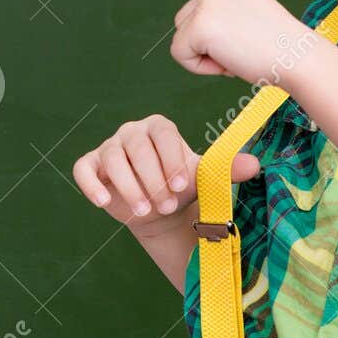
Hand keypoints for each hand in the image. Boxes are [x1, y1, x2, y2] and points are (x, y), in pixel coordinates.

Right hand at [71, 114, 260, 233]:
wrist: (159, 209)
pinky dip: (91, 185)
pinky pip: (83, 169)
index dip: (170, 159)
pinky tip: (104, 202)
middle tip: (166, 206)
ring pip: (113, 160)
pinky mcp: (91, 165)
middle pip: (136, 147)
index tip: (180, 187)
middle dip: (152, 179)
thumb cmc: (180, 187)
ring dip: (129, 187)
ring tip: (144, 211)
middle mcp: (132, 132)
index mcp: (159, 127)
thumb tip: (254, 165)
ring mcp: (109, 147)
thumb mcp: (203, 178)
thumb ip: (226, 170)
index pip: (161, 133)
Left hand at [134, 0, 304, 85]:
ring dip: (204, 58)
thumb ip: (225, 21)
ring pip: (181, 42)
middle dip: (203, 46)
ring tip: (238, 57)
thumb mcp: (252, 22)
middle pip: (183, 23)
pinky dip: (200, 68)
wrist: (299, 57)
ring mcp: (206, 4)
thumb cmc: (283, 50)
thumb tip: (201, 40)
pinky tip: (228, 64)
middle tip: (240, 51)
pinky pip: (182, 56)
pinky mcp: (200, 25)